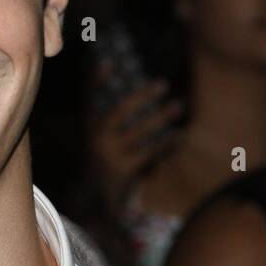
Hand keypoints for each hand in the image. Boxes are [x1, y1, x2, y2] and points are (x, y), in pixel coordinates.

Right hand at [86, 62, 183, 214]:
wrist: (92, 202)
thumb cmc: (100, 163)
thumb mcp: (97, 140)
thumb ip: (107, 119)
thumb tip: (119, 87)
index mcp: (86, 128)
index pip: (86, 99)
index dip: (94, 81)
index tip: (106, 63)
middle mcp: (95, 139)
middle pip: (119, 112)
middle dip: (141, 97)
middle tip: (163, 84)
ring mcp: (108, 155)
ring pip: (139, 132)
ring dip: (161, 117)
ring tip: (179, 105)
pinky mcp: (122, 171)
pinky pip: (149, 153)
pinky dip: (166, 144)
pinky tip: (179, 136)